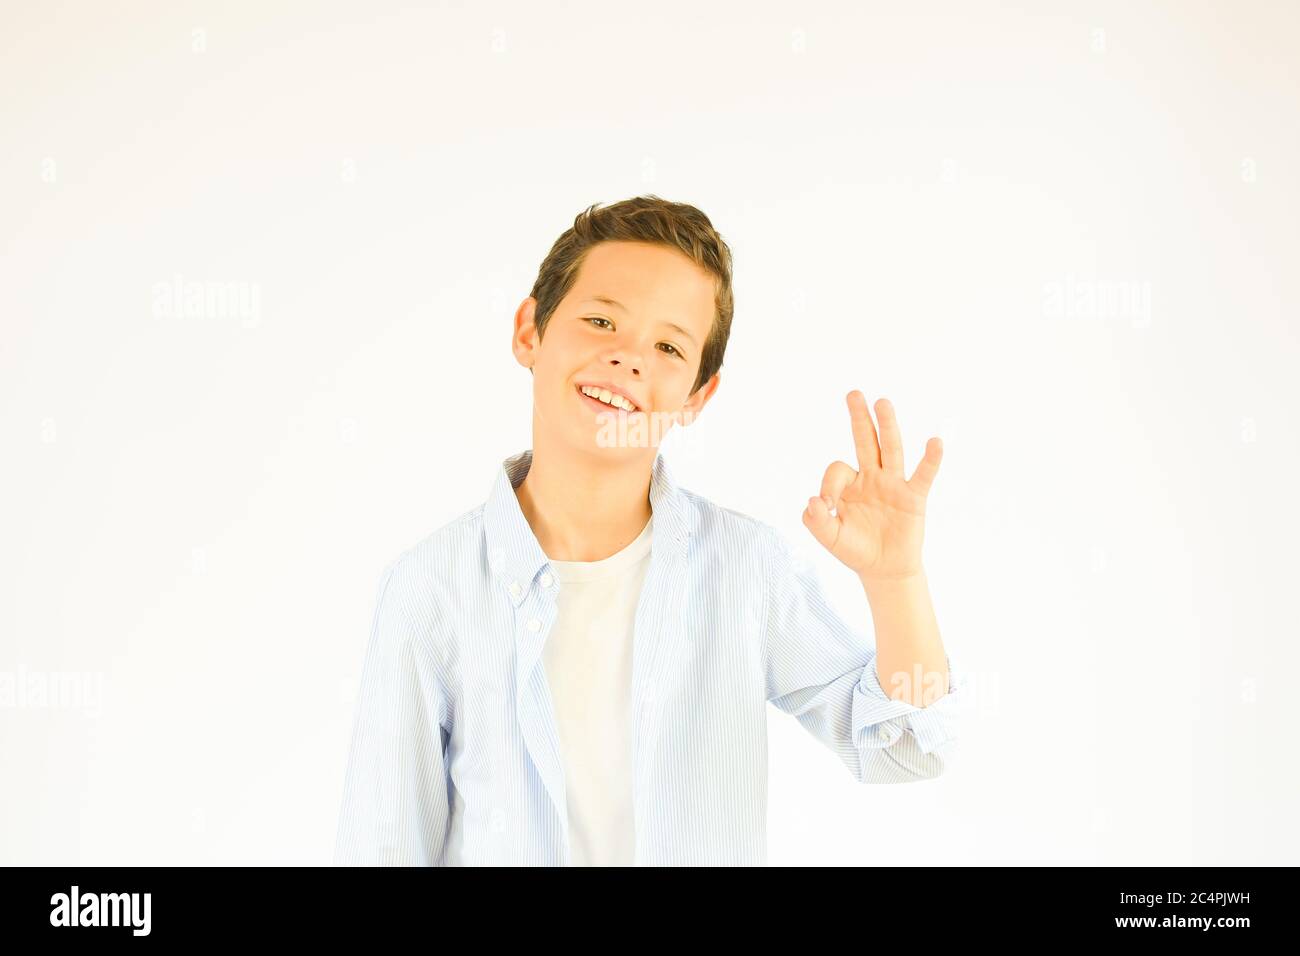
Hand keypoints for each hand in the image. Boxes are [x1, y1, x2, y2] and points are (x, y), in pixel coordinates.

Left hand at [802, 392, 942, 582]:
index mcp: (849, 485)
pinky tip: (935, 442)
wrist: (884, 570)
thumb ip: (817, 521)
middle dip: (859, 418)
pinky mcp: (913, 497)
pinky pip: (923, 475)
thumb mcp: (830, 538)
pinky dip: (930, 459)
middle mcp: (871, 478)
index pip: (837, 469)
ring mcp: (893, 485)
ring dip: (887, 426)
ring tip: (882, 402)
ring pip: (891, 449)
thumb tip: (813, 501)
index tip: (828, 507)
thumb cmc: (856, 550)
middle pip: (865, 442)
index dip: (829, 485)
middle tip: (854, 394)